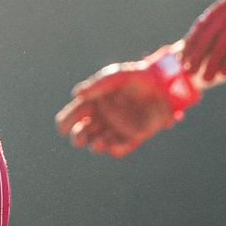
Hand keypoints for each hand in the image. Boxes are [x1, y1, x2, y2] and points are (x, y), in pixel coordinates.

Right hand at [55, 49, 198, 157]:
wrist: (162, 84)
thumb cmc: (135, 77)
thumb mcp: (114, 76)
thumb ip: (97, 85)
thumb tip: (76, 94)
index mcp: (94, 103)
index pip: (74, 114)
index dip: (66, 122)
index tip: (63, 127)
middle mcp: (103, 118)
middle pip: (83, 133)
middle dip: (79, 137)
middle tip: (80, 136)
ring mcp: (118, 128)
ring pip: (100, 143)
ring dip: (95, 145)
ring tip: (97, 143)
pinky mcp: (135, 136)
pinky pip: (122, 148)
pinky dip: (115, 149)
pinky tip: (111, 146)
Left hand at [180, 0, 225, 81]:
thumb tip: (216, 36)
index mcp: (223, 5)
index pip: (202, 25)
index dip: (191, 42)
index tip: (183, 55)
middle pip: (208, 35)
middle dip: (196, 54)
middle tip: (188, 70)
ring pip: (223, 42)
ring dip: (212, 62)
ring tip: (206, 78)